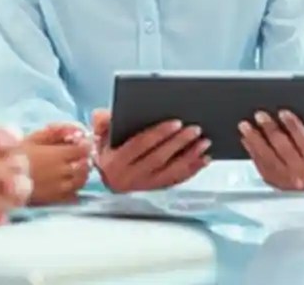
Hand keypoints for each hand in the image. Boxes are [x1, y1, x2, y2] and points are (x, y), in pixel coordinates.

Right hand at [24, 122, 92, 203]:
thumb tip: (76, 130)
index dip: (85, 146)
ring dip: (82, 174)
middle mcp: (61, 173)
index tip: (81, 144)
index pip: (83, 151)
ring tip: (73, 168)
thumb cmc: (17, 154)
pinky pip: (73, 196)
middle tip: (78, 156)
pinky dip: (75, 189)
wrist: (0, 176)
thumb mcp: (35, 137)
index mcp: (57, 155)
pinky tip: (67, 182)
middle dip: (85, 160)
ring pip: (81, 181)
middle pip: (85, 167)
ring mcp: (59, 189)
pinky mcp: (54, 200)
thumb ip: (57, 132)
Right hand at [91, 108, 210, 191]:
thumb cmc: (105, 149)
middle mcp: (129, 177)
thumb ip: (102, 121)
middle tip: (196, 129)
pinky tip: (203, 159)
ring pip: (170, 172)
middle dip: (179, 143)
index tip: (176, 122)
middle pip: (158, 159)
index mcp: (115, 162)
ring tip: (205, 142)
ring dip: (190, 157)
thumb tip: (105, 114)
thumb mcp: (99, 134)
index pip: (139, 145)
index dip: (158, 134)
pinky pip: (176, 181)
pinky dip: (191, 170)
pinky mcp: (154, 190)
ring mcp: (143, 186)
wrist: (105, 174)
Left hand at [239, 111, 303, 190]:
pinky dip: (251, 150)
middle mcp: (300, 171)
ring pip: (266, 156)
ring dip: (254, 139)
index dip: (293, 125)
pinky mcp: (270, 180)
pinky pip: (259, 163)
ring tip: (245, 125)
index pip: (303, 139)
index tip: (282, 112)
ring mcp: (284, 178)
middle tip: (259, 114)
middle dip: (270, 129)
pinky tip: (245, 139)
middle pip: (282, 146)